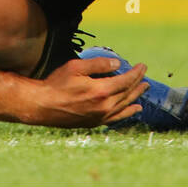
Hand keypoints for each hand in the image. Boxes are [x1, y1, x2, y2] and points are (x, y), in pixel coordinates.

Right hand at [34, 54, 148, 126]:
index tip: (142, 66)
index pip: (126, 80)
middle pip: (127, 93)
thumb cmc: (57, 84)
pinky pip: (116, 118)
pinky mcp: (94, 123)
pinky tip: (134, 109)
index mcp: (101, 91)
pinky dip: (127, 113)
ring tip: (144, 90)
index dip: (136, 72)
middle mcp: (104, 106)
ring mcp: (100, 116)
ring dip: (136, 97)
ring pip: (124, 106)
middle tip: (145, 77)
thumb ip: (98, 64)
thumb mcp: (76, 67)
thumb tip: (117, 63)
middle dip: (138, 83)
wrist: (43, 106)